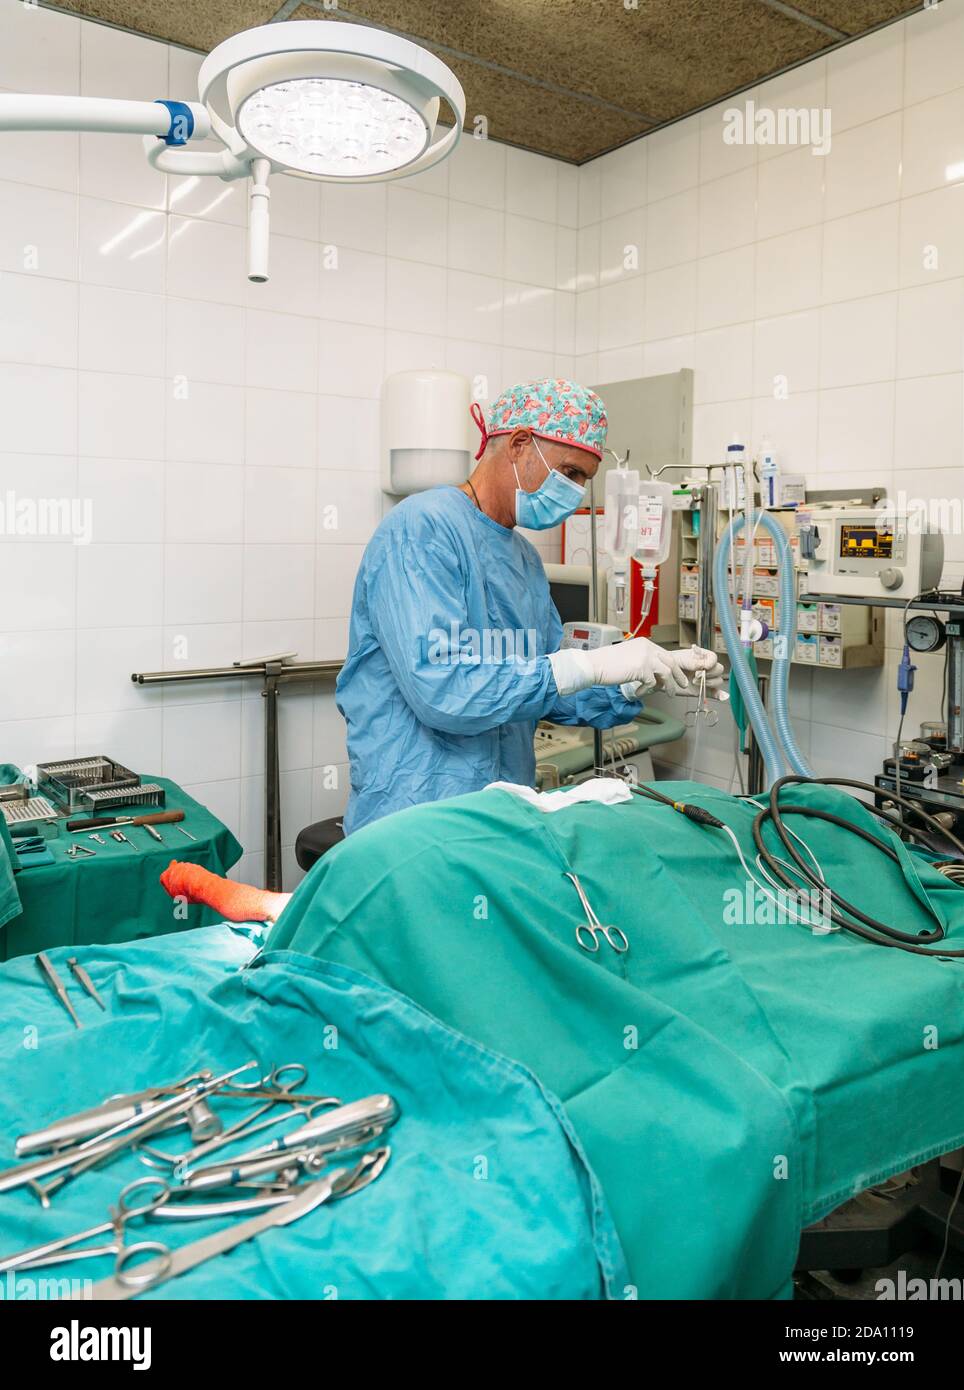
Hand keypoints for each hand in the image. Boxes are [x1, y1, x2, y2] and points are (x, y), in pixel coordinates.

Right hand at [548, 636, 673, 696]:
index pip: (665, 654)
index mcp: (644, 643)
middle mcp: (647, 647)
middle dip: (678, 675)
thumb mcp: (630, 657)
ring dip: (668, 686)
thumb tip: (657, 675)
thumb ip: (644, 662)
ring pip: (666, 673)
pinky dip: (646, 691)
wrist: (594, 665)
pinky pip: (651, 683)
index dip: (673, 666)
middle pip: (670, 662)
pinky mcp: (641, 668)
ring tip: (667, 694)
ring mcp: (645, 657)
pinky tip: (638, 693)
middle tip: (682, 685)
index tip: (678, 675)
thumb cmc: (607, 664)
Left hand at [663, 645, 725, 690]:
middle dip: (709, 673)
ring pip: (718, 681)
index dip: (711, 662)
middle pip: (719, 670)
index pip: (714, 658)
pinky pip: (715, 693)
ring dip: (709, 683)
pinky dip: (719, 695)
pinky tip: (721, 697)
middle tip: (696, 676)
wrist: (663, 674)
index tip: (704, 666)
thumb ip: (694, 662)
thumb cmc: (670, 662)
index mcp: (702, 656)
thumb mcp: (680, 659)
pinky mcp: (703, 690)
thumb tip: (705, 666)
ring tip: (694, 682)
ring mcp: (705, 679)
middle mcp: (706, 667)